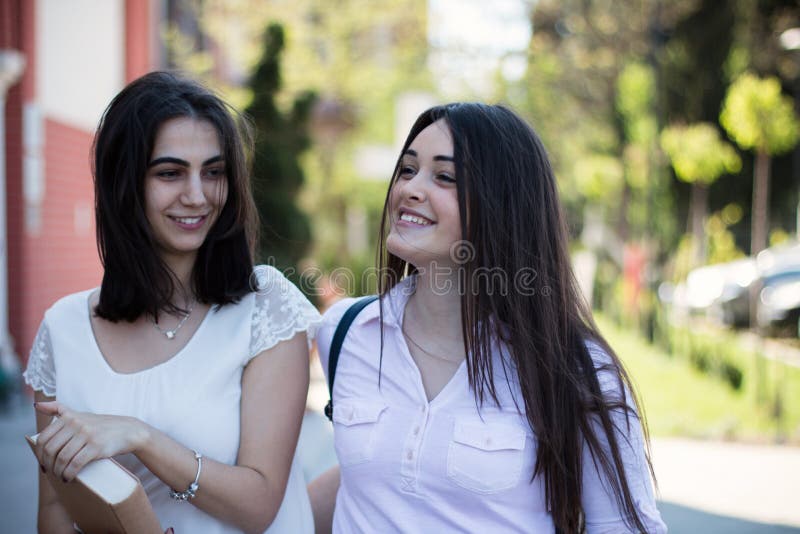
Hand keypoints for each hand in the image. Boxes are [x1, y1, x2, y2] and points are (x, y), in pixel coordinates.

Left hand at [34, 401, 148, 481]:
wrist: (128, 431)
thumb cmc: (101, 426)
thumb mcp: (80, 414)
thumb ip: (58, 409)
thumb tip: (36, 406)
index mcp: (69, 417)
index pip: (44, 438)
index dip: (40, 454)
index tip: (44, 464)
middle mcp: (76, 423)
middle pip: (51, 449)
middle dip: (48, 465)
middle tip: (52, 473)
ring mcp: (87, 434)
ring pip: (62, 458)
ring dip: (58, 472)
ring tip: (61, 476)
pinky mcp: (96, 446)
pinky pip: (75, 464)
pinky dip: (68, 474)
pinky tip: (69, 478)